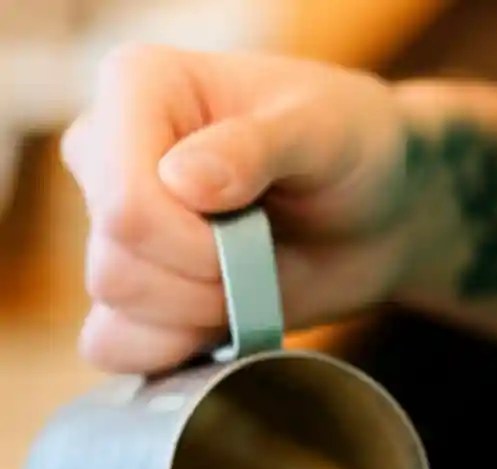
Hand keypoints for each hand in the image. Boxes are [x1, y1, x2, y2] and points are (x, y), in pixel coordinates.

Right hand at [62, 45, 413, 372]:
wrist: (382, 210)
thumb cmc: (355, 147)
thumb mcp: (326, 131)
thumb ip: (258, 147)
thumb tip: (182, 180)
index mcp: (139, 86)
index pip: (124, 200)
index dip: (192, 242)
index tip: (258, 227)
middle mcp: (107, 149)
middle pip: (117, 261)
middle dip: (207, 280)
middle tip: (267, 251)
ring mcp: (112, 219)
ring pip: (116, 304)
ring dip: (201, 312)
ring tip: (257, 273)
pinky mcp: (130, 282)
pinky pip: (112, 344)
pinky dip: (176, 347)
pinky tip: (226, 314)